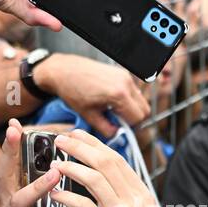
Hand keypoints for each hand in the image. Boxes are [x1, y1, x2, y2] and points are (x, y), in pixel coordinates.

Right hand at [0, 118, 64, 206]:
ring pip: (17, 203)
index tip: (15, 125)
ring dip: (35, 188)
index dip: (13, 147)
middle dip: (8, 152)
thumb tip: (79, 191)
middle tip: (15, 132)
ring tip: (54, 177)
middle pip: (4, 176)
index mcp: (15, 204)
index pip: (13, 169)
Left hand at [33, 53, 149, 137]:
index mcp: (119, 94)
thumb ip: (106, 129)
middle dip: (134, 119)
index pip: (138, 118)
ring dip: (131, 109)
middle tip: (119, 123)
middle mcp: (125, 83)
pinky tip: (112, 101)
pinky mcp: (122, 72)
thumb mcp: (89, 115)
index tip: (122, 130)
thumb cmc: (72, 90)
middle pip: (144, 109)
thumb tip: (117, 135)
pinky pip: (133, 90)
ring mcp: (125, 76)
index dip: (131, 127)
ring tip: (114, 111)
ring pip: (140, 100)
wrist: (64, 71)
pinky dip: (128, 99)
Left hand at [50, 130, 184, 206]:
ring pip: (93, 179)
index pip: (118, 161)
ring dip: (71, 167)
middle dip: (80, 147)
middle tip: (62, 139)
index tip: (81, 137)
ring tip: (55, 164)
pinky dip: (67, 198)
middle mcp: (134, 201)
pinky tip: (55, 195)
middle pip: (105, 163)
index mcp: (143, 196)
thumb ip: (132, 205)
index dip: (96, 146)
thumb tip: (115, 193)